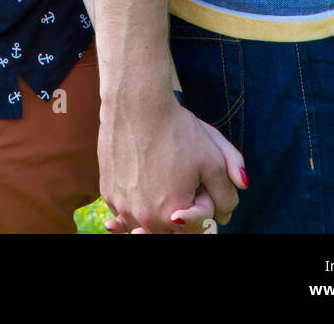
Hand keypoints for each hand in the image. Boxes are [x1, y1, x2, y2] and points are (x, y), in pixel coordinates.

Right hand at [99, 92, 246, 234]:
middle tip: (179, 179)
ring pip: (143, 221)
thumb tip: (227, 215)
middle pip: (167, 229)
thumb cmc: (177, 131)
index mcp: (173, 216)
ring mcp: (121, 206)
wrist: (137, 103)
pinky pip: (124, 208)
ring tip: (160, 177)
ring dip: (154, 209)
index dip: (200, 208)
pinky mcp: (106, 192)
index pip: (193, 229)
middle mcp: (144, 218)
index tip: (197, 185)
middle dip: (178, 211)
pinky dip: (134, 200)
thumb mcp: (213, 160)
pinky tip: (142, 176)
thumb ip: (227, 193)